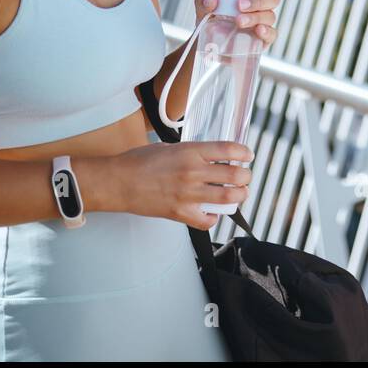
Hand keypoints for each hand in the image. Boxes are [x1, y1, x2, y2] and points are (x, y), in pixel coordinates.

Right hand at [111, 140, 254, 228]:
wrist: (119, 182)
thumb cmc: (139, 162)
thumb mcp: (169, 147)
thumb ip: (192, 152)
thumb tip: (211, 157)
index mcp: (190, 152)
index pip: (229, 150)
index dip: (244, 153)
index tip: (248, 155)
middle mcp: (193, 172)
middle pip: (235, 176)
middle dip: (246, 177)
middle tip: (245, 177)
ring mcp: (188, 194)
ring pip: (228, 198)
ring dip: (239, 196)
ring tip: (238, 194)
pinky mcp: (180, 213)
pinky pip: (207, 220)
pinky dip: (213, 218)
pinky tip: (211, 212)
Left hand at [195, 0, 280, 44]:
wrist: (210, 45)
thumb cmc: (212, 22)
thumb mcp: (203, 9)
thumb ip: (204, 1)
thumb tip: (212, 1)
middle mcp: (259, 6)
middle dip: (257, 0)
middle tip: (240, 6)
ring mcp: (264, 22)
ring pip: (271, 15)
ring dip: (255, 17)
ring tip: (239, 21)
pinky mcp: (265, 39)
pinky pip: (273, 33)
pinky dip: (266, 31)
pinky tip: (257, 30)